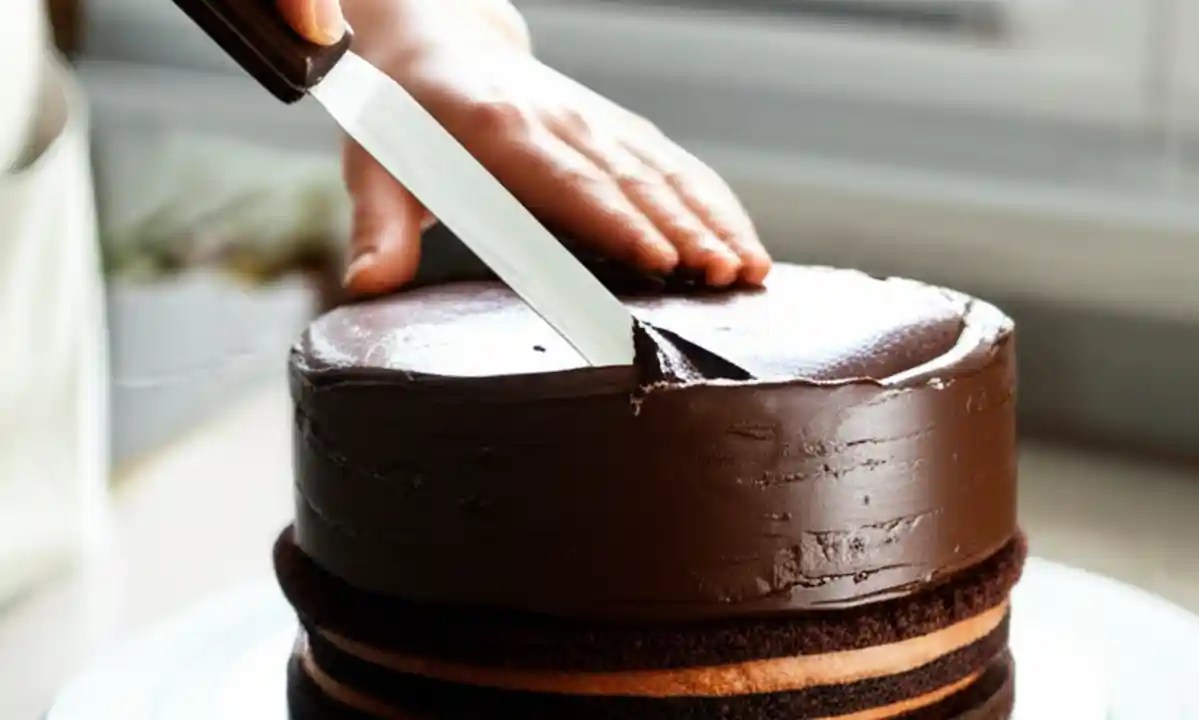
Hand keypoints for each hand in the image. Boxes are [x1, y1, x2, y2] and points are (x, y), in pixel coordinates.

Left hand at [276, 0, 771, 294]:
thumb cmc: (404, 118)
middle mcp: (561, 123)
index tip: (662, 260)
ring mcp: (596, 123)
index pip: (570, 182)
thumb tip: (370, 285)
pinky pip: (675, 163)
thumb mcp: (376, 168)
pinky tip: (744, 237)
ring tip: (751, 269)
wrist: (437, 43)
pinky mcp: (616, 130)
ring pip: (667, 172)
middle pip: (634, 180)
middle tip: (727, 277)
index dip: (617, 221)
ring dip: (714, 219)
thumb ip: (379, 227)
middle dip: (686, 229)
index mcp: (501, 132)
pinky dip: (714, 200)